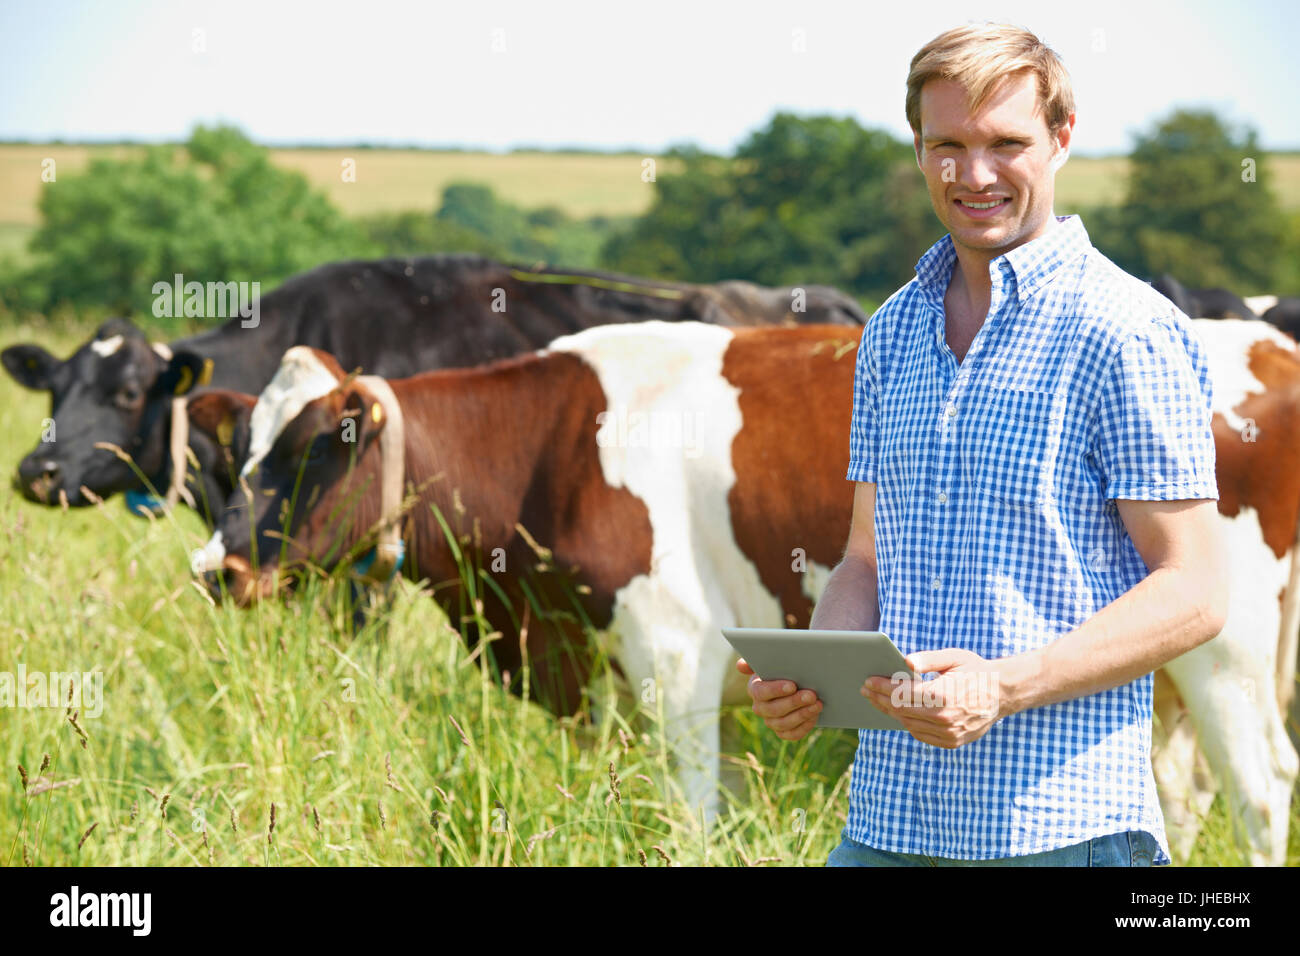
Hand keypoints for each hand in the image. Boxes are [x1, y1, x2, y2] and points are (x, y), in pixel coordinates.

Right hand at [737, 658, 822, 740]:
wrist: (797, 685)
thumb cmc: (783, 671)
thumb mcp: (771, 663)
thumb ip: (756, 662)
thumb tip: (740, 665)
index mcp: (755, 689)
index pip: (760, 692)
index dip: (776, 690)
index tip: (792, 685)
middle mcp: (760, 708)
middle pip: (774, 710)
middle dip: (794, 702)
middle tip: (811, 695)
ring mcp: (771, 721)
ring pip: (783, 724)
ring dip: (802, 714)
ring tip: (817, 704)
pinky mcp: (783, 732)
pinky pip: (792, 734)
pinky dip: (804, 726)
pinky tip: (814, 715)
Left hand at [860, 648, 1004, 747]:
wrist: (1002, 693)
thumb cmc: (975, 670)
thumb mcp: (954, 657)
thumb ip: (928, 659)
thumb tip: (905, 662)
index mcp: (944, 696)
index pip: (902, 694)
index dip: (882, 687)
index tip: (868, 681)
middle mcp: (945, 719)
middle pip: (901, 710)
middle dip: (880, 699)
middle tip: (865, 690)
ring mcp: (949, 734)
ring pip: (908, 724)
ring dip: (890, 712)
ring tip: (877, 700)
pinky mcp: (951, 742)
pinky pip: (920, 734)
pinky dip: (907, 722)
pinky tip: (897, 712)